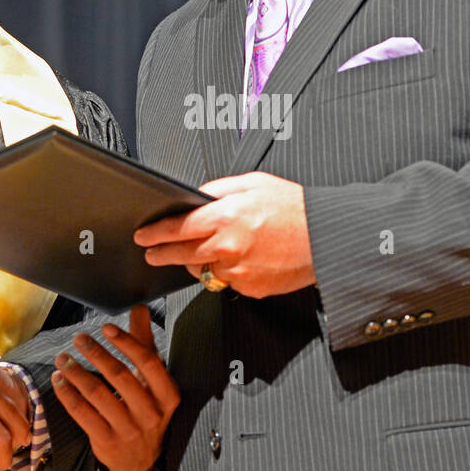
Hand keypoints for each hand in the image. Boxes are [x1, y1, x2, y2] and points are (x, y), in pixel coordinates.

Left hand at [51, 304, 179, 470]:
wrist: (141, 462)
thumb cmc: (147, 410)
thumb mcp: (153, 381)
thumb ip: (145, 343)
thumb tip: (139, 308)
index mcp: (167, 394)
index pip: (147, 362)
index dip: (126, 342)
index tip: (105, 328)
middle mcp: (151, 412)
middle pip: (120, 376)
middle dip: (96, 354)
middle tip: (78, 339)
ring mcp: (128, 429)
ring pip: (98, 394)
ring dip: (76, 373)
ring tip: (63, 358)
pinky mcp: (107, 441)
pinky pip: (83, 414)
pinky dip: (68, 395)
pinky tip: (59, 381)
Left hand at [133, 172, 315, 297]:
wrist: (326, 237)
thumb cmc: (294, 208)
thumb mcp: (253, 183)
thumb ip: (218, 189)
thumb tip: (195, 197)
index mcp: (226, 216)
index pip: (177, 227)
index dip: (155, 233)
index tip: (143, 236)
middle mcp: (228, 246)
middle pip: (180, 254)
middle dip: (162, 253)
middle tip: (152, 253)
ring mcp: (238, 270)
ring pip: (202, 271)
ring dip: (196, 262)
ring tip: (205, 251)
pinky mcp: (250, 288)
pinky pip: (226, 282)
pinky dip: (226, 272)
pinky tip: (239, 260)